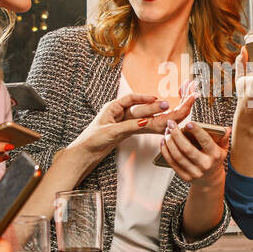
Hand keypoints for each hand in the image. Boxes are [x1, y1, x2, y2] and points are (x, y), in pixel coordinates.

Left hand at [74, 92, 194, 158]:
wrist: (86, 153)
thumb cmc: (91, 140)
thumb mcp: (111, 131)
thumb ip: (129, 126)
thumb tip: (144, 121)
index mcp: (112, 107)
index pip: (130, 98)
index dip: (143, 97)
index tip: (155, 99)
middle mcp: (118, 113)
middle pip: (138, 108)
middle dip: (152, 107)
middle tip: (165, 106)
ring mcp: (123, 122)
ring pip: (141, 118)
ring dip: (153, 117)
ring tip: (166, 116)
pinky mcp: (125, 131)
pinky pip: (140, 127)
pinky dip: (149, 126)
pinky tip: (159, 126)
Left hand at [161, 121, 231, 186]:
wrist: (210, 180)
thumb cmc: (215, 160)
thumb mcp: (223, 149)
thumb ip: (223, 138)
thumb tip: (226, 129)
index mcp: (215, 155)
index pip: (205, 141)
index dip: (196, 131)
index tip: (188, 123)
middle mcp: (205, 164)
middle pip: (187, 149)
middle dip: (176, 135)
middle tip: (170, 124)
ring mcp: (194, 172)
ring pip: (177, 156)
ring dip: (169, 142)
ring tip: (166, 132)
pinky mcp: (185, 177)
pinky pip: (172, 163)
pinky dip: (166, 151)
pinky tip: (163, 142)